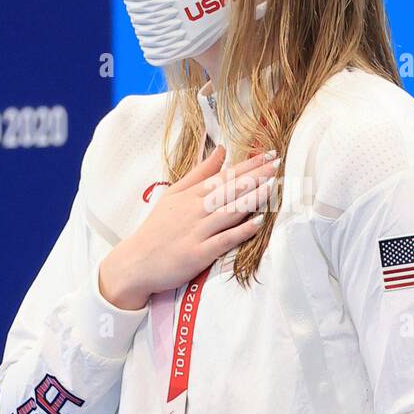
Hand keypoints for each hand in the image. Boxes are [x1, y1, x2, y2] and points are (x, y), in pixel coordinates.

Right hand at [99, 146, 280, 309]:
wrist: (135, 262)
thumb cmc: (156, 229)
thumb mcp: (173, 195)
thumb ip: (199, 173)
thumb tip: (221, 151)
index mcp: (190, 196)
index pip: (223, 176)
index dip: (247, 165)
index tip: (268, 155)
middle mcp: (195, 211)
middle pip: (229, 190)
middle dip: (255, 176)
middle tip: (277, 164)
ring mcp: (196, 232)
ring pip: (229, 212)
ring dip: (252, 198)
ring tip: (272, 187)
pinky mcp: (198, 254)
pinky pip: (223, 241)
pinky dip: (240, 231)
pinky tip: (257, 223)